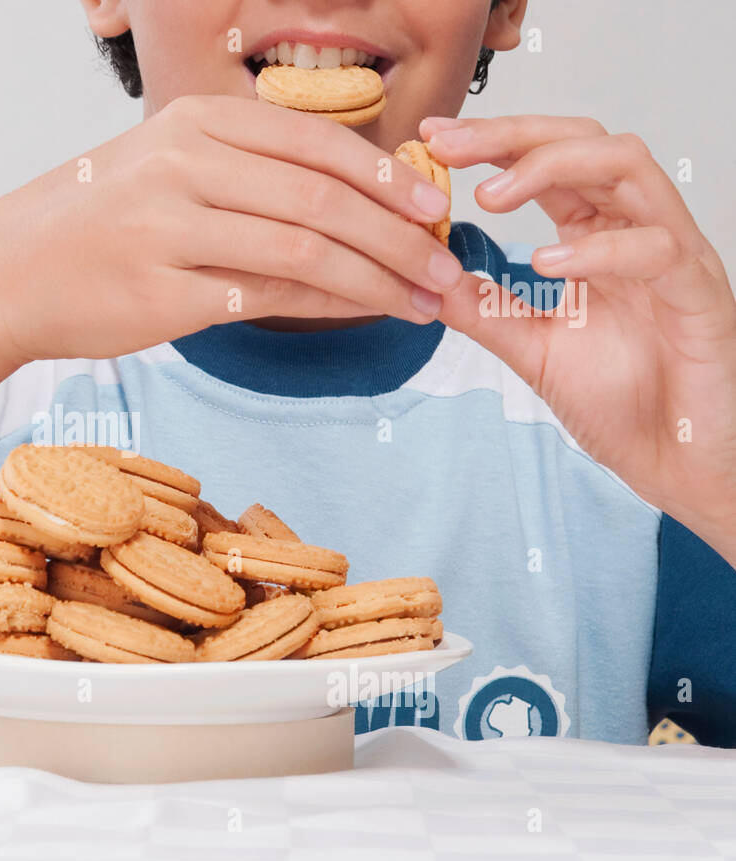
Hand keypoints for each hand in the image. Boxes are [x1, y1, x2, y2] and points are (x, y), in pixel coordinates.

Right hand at [0, 94, 461, 362]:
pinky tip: (362, 315)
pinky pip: (267, 298)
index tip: (435, 209)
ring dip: (378, 279)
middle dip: (401, 237)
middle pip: (324, 198)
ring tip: (424, 301)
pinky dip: (327, 307)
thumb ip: (246, 175)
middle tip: (447, 267)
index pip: (317, 143)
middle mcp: (185, 165)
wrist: (7, 275)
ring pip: (305, 249)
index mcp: (194, 123)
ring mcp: (170, 228)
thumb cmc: (93, 224)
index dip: (389, 178)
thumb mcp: (164, 169)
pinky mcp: (162, 293)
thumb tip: (348, 202)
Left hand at [423, 115, 735, 557]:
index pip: (551, 163)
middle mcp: (637, 231)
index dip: (494, 143)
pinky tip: (546, 262)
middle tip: (449, 146)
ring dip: (552, 169)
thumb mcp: (533, 351)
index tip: (433, 141)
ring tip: (489, 197)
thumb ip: (485, 312)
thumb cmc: (622, 405)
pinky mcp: (697, 292)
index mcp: (599, 238)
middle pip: (586, 141)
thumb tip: (425, 280)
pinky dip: (597, 249)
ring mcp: (672, 255)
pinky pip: (656, 248)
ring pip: (628, 166)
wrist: (677, 463)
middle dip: (513, 135)